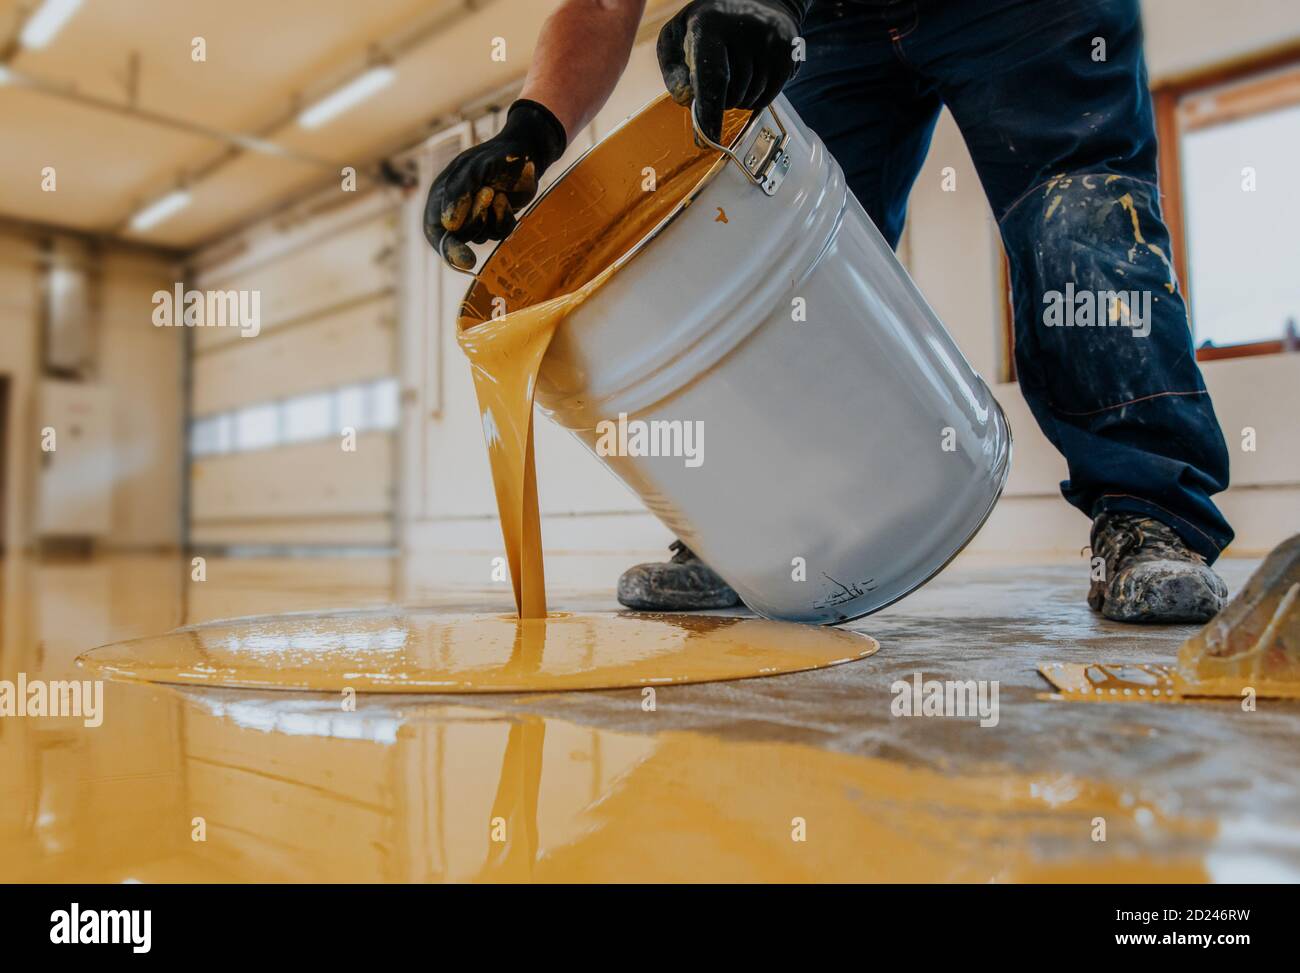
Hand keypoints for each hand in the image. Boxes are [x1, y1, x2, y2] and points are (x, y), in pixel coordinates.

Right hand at [423, 99, 566, 269]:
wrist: (523, 151)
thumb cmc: (494, 156)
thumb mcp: (473, 168)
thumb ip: (459, 193)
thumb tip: (448, 225)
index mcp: (441, 196)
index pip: (435, 231)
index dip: (448, 249)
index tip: (465, 261)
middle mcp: (456, 210)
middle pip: (460, 237)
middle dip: (476, 217)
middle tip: (488, 192)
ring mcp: (477, 217)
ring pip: (481, 236)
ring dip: (491, 217)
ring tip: (496, 191)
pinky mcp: (496, 220)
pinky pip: (499, 233)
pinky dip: (504, 218)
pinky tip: (505, 198)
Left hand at [657, 0, 805, 144]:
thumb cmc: (708, 23)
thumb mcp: (677, 36)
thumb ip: (674, 71)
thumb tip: (689, 102)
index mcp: (709, 25)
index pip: (712, 79)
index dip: (709, 114)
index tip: (706, 140)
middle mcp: (744, 30)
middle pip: (730, 96)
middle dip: (719, 101)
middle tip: (719, 77)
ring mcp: (770, 41)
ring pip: (749, 100)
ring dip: (738, 98)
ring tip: (736, 69)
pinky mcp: (788, 52)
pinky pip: (767, 98)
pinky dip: (755, 97)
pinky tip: (751, 74)